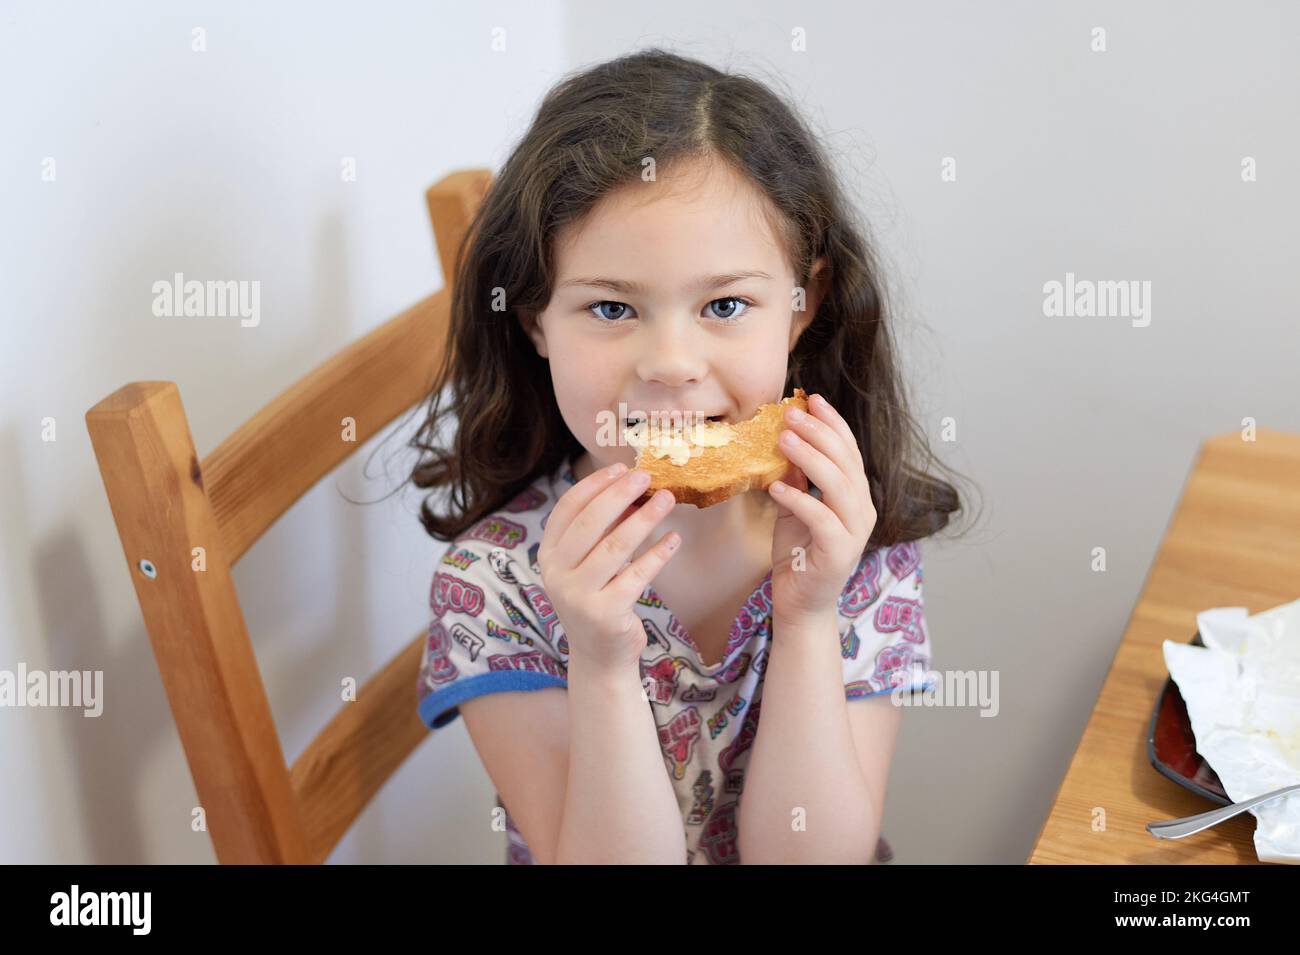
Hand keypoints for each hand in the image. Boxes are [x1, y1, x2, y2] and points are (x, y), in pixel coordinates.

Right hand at [536, 463, 678, 671]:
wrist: (599, 657)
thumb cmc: (598, 599)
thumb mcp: (588, 564)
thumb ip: (600, 531)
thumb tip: (629, 488)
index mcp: (549, 555)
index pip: (568, 509)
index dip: (594, 485)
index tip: (621, 469)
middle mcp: (557, 574)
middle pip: (589, 523)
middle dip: (619, 494)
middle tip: (646, 476)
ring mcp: (578, 596)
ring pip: (615, 546)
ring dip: (644, 518)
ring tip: (667, 499)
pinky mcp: (605, 613)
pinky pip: (636, 575)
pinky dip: (657, 554)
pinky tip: (674, 539)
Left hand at [766, 393, 876, 622]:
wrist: (800, 603)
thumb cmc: (798, 554)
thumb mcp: (793, 508)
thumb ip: (796, 478)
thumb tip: (786, 441)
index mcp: (855, 496)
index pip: (848, 451)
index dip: (832, 423)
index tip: (811, 400)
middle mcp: (862, 511)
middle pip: (845, 462)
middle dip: (818, 433)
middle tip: (791, 414)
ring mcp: (854, 532)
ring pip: (838, 485)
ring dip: (810, 458)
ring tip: (783, 439)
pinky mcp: (838, 553)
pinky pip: (821, 519)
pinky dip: (799, 500)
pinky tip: (776, 487)